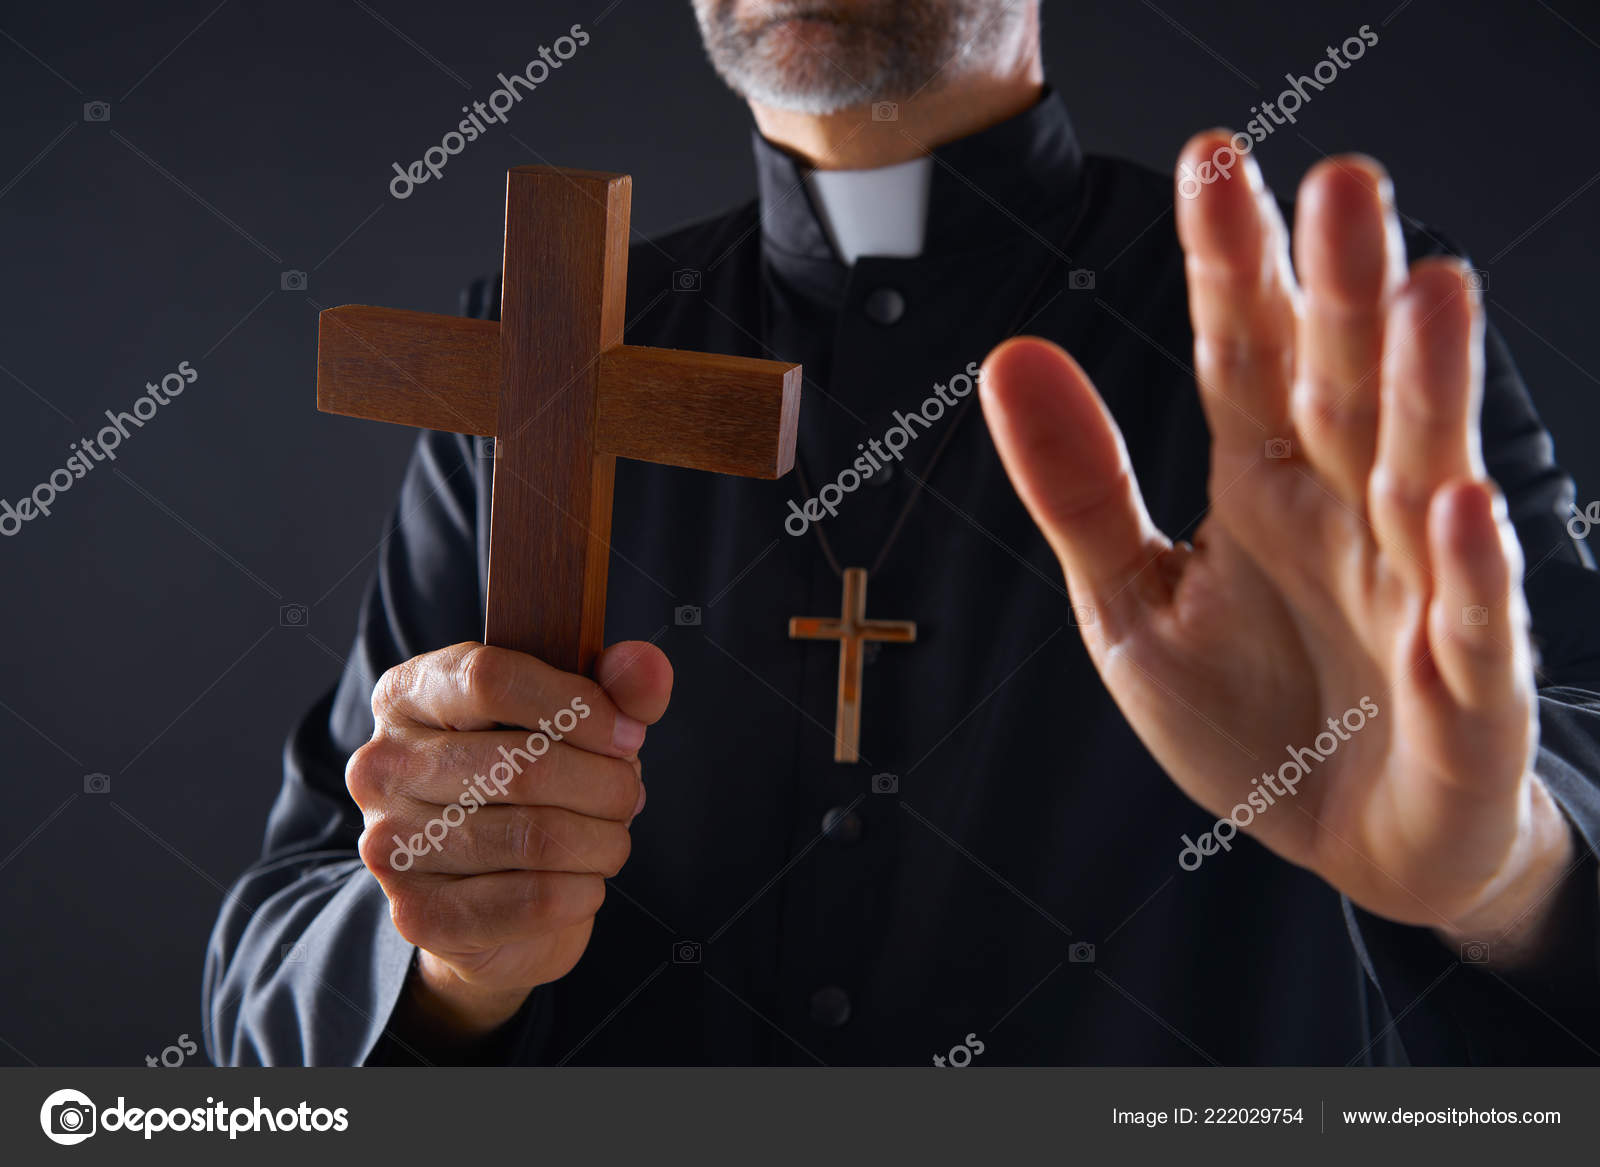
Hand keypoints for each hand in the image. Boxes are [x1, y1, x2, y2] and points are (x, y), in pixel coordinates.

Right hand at [348, 640, 672, 1037]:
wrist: (490, 900)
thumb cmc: (532, 786)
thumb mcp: (575, 722)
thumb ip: (616, 687)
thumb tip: (648, 667)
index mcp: (409, 694)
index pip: (489, 679)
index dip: (576, 706)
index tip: (627, 734)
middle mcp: (382, 766)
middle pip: (523, 765)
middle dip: (605, 784)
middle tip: (627, 795)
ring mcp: (389, 844)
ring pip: (536, 837)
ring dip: (602, 841)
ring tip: (611, 837)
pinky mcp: (418, 915)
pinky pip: (532, 899)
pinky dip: (582, 889)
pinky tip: (584, 881)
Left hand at [979, 131, 1574, 962]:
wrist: (1339, 839)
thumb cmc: (1247, 709)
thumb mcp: (1131, 601)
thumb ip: (1079, 487)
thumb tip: (1007, 354)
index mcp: (1263, 482)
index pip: (1243, 355)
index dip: (1230, 265)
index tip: (1212, 162)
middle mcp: (1346, 512)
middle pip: (1343, 387)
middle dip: (1343, 291)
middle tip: (1344, 181)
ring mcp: (1413, 590)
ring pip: (1420, 476)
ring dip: (1424, 391)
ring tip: (1426, 290)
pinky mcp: (1460, 687)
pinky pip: (1466, 625)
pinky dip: (1463, 571)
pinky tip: (1454, 504)